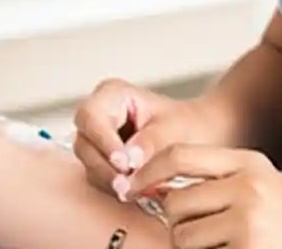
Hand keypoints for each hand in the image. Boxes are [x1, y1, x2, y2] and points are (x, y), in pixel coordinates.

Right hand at [73, 78, 224, 199]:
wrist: (196, 134)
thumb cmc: (186, 123)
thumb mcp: (174, 128)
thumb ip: (151, 142)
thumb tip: (128, 160)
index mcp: (112, 94)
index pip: (92, 117)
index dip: (103, 142)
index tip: (124, 164)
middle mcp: (98, 113)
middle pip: (84, 142)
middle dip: (105, 166)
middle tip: (128, 184)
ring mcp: (96, 137)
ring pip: (88, 162)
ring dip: (109, 179)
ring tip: (135, 188)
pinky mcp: (100, 157)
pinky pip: (96, 175)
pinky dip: (112, 185)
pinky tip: (133, 188)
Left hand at [130, 145, 281, 248]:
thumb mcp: (260, 186)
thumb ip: (216, 181)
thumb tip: (153, 188)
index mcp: (248, 162)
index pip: (180, 154)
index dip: (147, 171)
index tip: (130, 186)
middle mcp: (247, 184)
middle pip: (175, 202)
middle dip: (177, 224)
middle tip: (203, 235)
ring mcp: (247, 218)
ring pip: (182, 236)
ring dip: (191, 248)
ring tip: (223, 247)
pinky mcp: (247, 248)